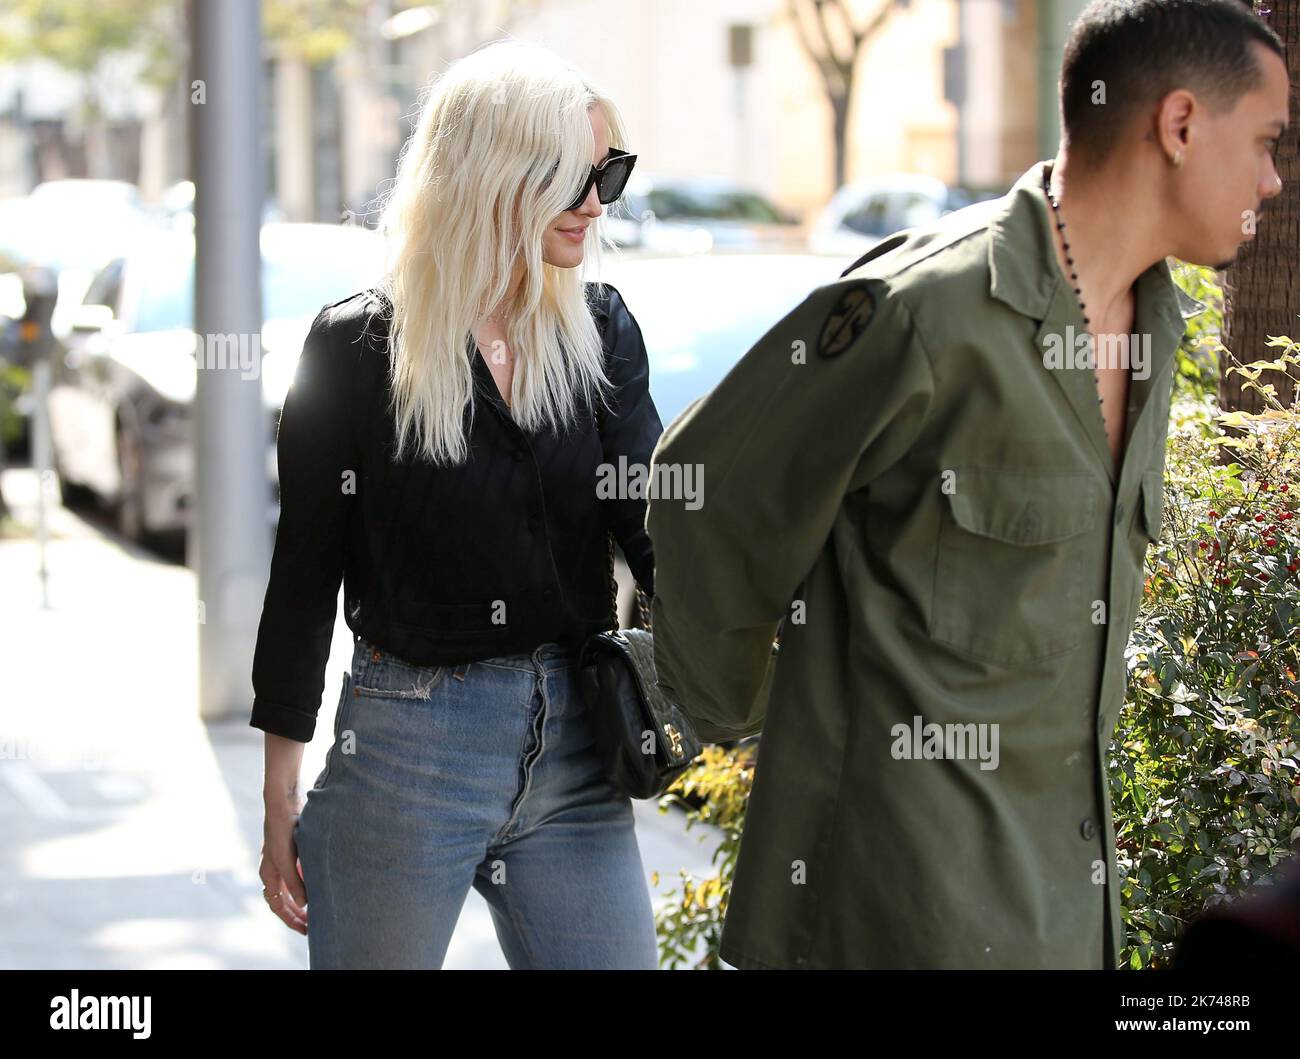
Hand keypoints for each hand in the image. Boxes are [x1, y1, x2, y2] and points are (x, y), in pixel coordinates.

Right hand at [258, 795, 308, 933]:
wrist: (284, 803)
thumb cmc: (282, 829)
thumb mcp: (287, 858)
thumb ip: (294, 881)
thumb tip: (303, 905)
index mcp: (269, 874)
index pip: (278, 905)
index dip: (291, 919)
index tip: (306, 930)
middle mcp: (274, 870)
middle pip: (284, 900)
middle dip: (297, 915)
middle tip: (312, 927)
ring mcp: (282, 861)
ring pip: (291, 889)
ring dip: (303, 901)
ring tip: (318, 911)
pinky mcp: (292, 852)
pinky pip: (298, 875)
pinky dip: (307, 885)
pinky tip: (320, 887)